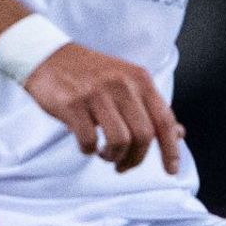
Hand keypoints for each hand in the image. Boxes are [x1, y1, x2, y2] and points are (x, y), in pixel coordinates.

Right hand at [24, 41, 183, 174]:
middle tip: (124, 166)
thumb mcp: (127, 83)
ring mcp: (96, 94)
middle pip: (144, 136)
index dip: (171, 149)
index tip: (171, 170)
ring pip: (119, 141)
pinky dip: (89, 150)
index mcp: (140, 80)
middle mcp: (122, 85)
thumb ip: (150, 108)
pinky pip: (88, 140)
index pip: (164, 120)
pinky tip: (87, 146)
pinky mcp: (72, 104)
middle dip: (136, 159)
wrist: (47, 55)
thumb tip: (179, 134)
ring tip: (105, 155)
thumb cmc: (90, 75)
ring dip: (113, 157)